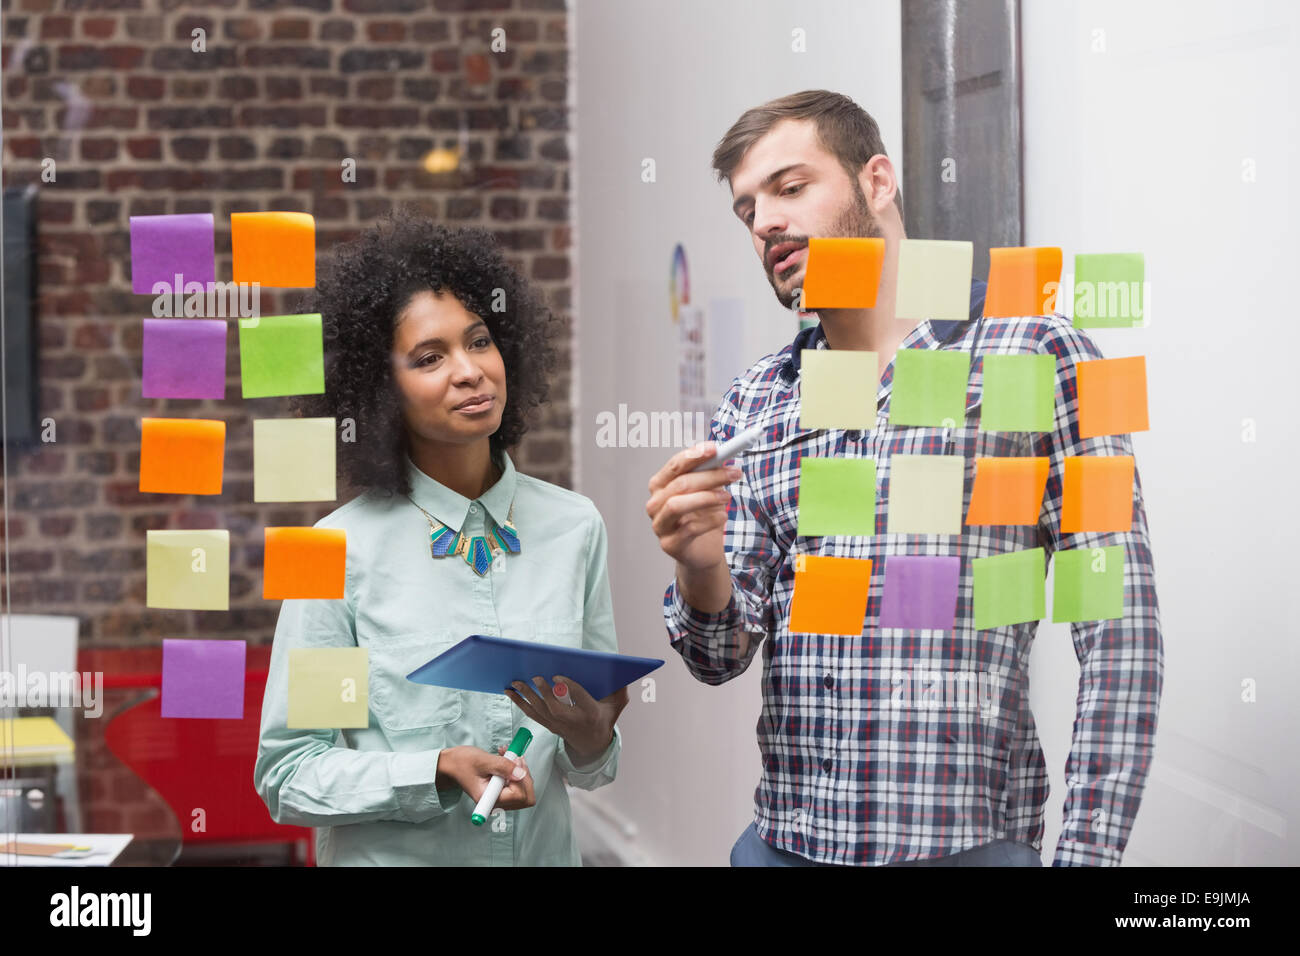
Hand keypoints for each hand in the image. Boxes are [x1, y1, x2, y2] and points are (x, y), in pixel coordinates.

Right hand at [438, 745, 535, 809]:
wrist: (453, 765)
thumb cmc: (463, 763)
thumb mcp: (483, 761)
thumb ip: (503, 767)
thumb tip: (521, 774)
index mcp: (490, 800)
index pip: (518, 795)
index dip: (520, 777)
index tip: (513, 760)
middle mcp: (496, 804)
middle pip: (526, 797)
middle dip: (524, 774)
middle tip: (514, 757)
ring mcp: (501, 800)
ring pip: (525, 790)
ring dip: (521, 769)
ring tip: (508, 754)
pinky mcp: (503, 793)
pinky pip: (519, 785)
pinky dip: (517, 770)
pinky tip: (507, 759)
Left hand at [504, 675, 628, 763]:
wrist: (592, 744)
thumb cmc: (603, 718)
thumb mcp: (615, 707)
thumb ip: (620, 692)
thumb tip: (623, 674)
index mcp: (590, 714)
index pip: (579, 699)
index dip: (568, 688)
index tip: (557, 676)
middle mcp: (571, 721)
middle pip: (554, 707)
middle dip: (543, 692)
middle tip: (533, 676)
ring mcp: (557, 725)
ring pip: (539, 711)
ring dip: (525, 697)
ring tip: (514, 683)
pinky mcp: (548, 725)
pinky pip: (532, 714)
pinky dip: (520, 702)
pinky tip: (510, 692)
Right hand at [645, 441, 741, 571]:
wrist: (703, 550)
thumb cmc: (702, 516)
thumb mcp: (708, 491)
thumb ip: (710, 473)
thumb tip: (724, 456)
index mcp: (660, 485)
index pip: (674, 465)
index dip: (694, 455)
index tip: (715, 449)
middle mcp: (655, 504)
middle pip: (679, 484)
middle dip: (710, 476)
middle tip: (734, 473)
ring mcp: (660, 525)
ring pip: (677, 505)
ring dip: (706, 497)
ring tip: (727, 496)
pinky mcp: (669, 544)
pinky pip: (689, 529)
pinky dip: (710, 520)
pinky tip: (722, 517)